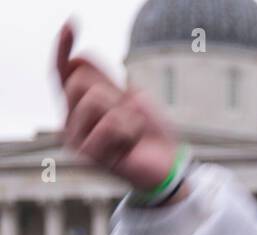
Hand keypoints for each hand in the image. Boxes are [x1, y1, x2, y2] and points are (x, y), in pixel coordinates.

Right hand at [54, 22, 179, 191]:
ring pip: (94, 98)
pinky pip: (110, 123)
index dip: (64, 46)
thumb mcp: (132, 97)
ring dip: (124, 113)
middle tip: (128, 117)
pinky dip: (129, 131)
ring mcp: (74, 137)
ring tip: (130, 133)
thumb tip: (77, 59)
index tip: (71, 24)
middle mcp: (70, 119)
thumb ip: (106, 80)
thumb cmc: (150, 132)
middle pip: (80, 78)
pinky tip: (128, 146)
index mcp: (80, 104)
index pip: (65, 71)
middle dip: (113, 91)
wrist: (167, 165)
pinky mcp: (85, 153)